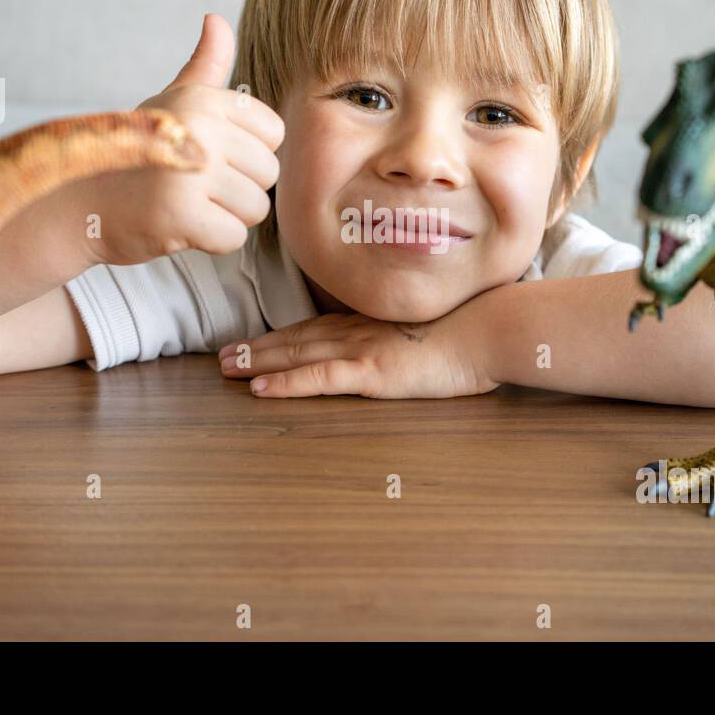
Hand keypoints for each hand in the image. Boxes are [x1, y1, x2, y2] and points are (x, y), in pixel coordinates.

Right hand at [78, 13, 283, 266]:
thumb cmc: (132, 154)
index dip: (247, 153)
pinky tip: (178, 227)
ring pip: (255, 209)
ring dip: (224, 217)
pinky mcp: (180, 215)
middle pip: (268, 174)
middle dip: (237, 190)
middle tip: (192, 187)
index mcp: (203, 99)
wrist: (77, 204)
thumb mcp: (168, 103)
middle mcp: (200, 128)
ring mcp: (191, 171)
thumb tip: (217, 20)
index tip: (209, 156)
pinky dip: (210, 242)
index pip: (273, 133)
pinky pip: (233, 238)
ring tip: (185, 205)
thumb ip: (205, 66)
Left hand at [216, 312, 499, 398]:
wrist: (491, 329)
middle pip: (297, 339)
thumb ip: (411, 340)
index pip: (317, 330)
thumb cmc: (472, 331)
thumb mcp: (434, 333)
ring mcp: (363, 350)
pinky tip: (259, 390)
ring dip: (259, 362)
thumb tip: (407, 348)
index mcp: (373, 324)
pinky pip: (319, 378)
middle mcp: (359, 332)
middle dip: (258, 348)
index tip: (255, 342)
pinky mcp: (372, 372)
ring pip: (298, 354)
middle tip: (223, 356)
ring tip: (226, 369)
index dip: (282, 337)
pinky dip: (286, 383)